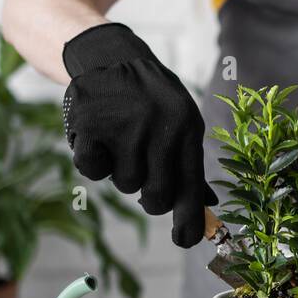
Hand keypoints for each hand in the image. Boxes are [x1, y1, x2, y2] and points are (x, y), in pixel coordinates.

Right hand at [62, 22, 215, 246]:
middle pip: (156, 196)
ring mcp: (124, 125)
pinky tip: (99, 136)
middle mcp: (160, 127)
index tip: (185, 241)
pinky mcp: (90, 124)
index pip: (191, 186)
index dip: (189, 219)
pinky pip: (92, 170)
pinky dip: (93, 160)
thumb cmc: (150, 98)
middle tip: (143, 172)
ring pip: (124, 184)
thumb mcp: (180, 121)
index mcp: (187, 128)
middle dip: (150, 196)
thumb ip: (189, 163)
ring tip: (121, 137)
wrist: (109, 56)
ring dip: (120, 170)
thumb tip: (208, 207)